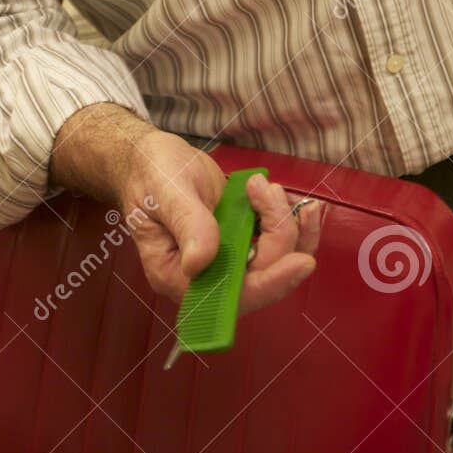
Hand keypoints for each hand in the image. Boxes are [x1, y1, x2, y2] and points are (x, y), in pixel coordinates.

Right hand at [122, 130, 320, 313]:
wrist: (151, 157)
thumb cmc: (150, 173)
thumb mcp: (165, 191)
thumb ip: (187, 224)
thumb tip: (200, 262)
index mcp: (176, 276)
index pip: (229, 295)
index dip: (269, 283)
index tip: (302, 261)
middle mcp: (204, 276)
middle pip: (260, 276)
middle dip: (279, 235)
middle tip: (269, 191)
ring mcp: (224, 259)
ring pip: (275, 262)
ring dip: (289, 228)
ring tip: (276, 190)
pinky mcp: (239, 240)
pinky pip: (274, 243)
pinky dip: (290, 222)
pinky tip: (292, 200)